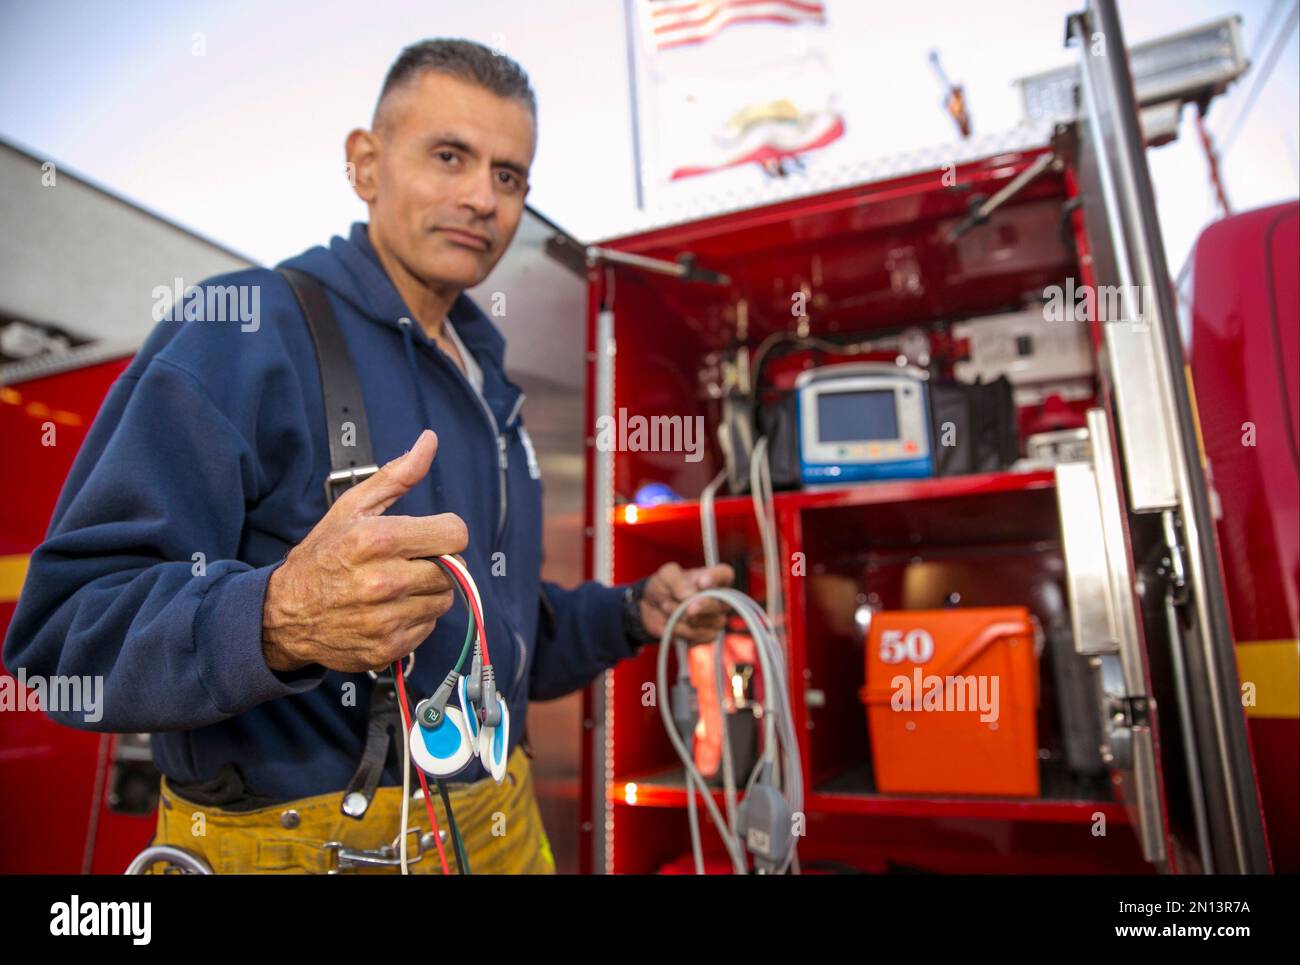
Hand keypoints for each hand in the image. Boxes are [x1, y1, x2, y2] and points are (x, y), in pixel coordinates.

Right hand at [261, 430, 468, 673]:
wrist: (283, 614)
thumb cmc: (321, 556)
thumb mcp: (353, 508)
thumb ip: (398, 475)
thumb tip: (429, 441)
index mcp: (377, 539)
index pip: (455, 534)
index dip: (446, 532)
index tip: (429, 535)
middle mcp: (384, 581)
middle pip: (454, 569)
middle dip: (437, 562)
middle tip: (407, 561)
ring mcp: (386, 618)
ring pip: (445, 599)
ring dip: (429, 590)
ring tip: (397, 584)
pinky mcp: (389, 647)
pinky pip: (429, 627)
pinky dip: (417, 617)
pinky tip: (390, 608)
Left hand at [638, 562, 735, 643]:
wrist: (652, 607)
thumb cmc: (664, 585)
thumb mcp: (666, 576)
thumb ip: (677, 582)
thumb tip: (690, 595)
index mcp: (714, 578)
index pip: (725, 574)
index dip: (716, 579)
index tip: (701, 583)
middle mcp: (719, 599)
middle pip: (722, 604)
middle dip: (703, 606)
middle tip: (688, 608)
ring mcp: (716, 619)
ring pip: (710, 622)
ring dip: (684, 617)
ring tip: (666, 607)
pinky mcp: (707, 635)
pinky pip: (700, 637)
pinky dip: (682, 631)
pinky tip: (671, 624)